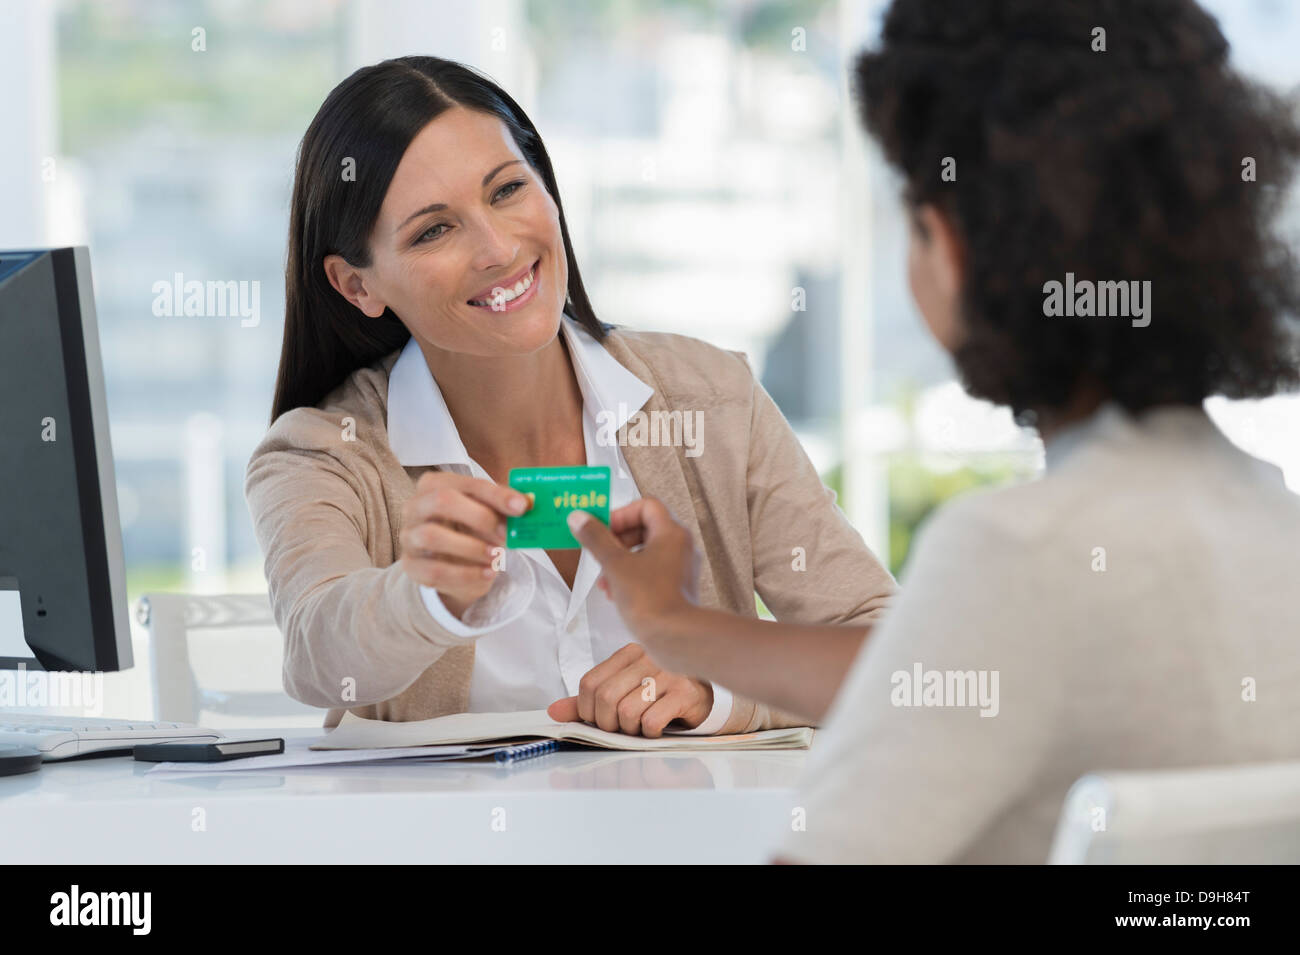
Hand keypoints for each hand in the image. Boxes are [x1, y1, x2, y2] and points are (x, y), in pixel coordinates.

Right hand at [399, 470, 529, 615]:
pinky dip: (465, 574)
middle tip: (505, 534)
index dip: (496, 495)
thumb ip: (503, 506)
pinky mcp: (410, 565)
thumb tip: (526, 504)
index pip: (467, 483)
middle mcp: (415, 506)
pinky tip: (487, 573)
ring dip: (471, 547)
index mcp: (435, 484)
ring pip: (433, 536)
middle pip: (442, 501)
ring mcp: (409, 536)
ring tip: (496, 556)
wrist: (452, 562)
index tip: (521, 507)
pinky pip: (434, 570)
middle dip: (479, 516)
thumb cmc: (471, 528)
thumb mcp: (487, 513)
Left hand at [546, 643, 713, 736]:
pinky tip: (657, 728)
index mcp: (629, 652)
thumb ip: (589, 702)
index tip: (598, 721)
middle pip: (606, 698)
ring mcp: (669, 673)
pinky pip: (652, 721)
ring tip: (640, 727)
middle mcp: (648, 657)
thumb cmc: (659, 694)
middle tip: (619, 730)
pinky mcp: (686, 692)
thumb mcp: (624, 691)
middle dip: (607, 724)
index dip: (586, 710)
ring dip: (629, 730)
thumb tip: (553, 713)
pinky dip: (649, 733)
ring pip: (627, 712)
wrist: (705, 696)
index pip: (589, 683)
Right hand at [565, 497, 700, 643]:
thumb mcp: (615, 564)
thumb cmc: (649, 599)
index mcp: (671, 532)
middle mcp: (681, 545)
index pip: (645, 506)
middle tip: (599, 555)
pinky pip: (653, 571)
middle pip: (645, 528)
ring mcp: (682, 567)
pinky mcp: (678, 587)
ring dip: (621, 561)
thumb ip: (595, 538)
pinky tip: (617, 594)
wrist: (675, 638)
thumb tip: (578, 517)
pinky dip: (633, 576)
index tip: (602, 530)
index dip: (621, 514)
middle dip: (617, 542)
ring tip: (605, 581)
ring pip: (646, 552)